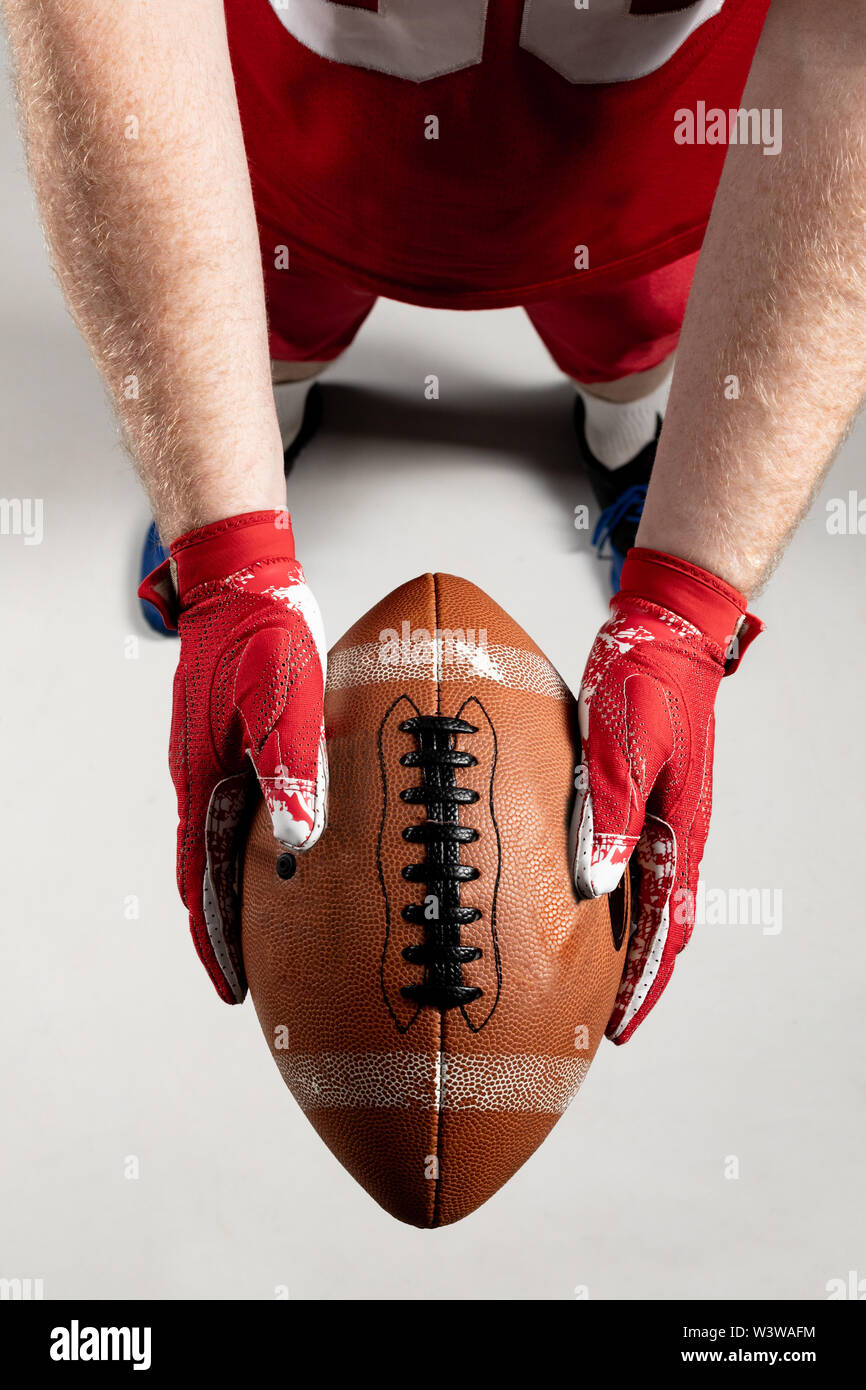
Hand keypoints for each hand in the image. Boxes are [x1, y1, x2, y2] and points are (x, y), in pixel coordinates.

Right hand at [139, 509, 326, 1002]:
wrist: (243, 583)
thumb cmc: (264, 635)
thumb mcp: (287, 702)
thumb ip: (292, 770)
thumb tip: (298, 839)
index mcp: (204, 779)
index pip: (203, 878)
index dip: (215, 935)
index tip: (230, 984)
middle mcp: (201, 778)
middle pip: (207, 873)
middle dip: (223, 929)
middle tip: (247, 979)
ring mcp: (213, 762)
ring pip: (221, 846)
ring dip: (235, 894)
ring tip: (262, 937)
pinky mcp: (231, 746)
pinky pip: (235, 813)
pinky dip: (249, 850)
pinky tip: (278, 858)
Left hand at [570, 548, 762, 1042]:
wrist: (664, 630)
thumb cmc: (647, 679)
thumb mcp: (623, 746)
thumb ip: (610, 814)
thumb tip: (598, 885)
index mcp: (679, 828)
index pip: (667, 925)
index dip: (644, 980)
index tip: (619, 1028)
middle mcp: (675, 830)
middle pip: (659, 922)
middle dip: (634, 975)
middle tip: (600, 1021)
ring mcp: (661, 813)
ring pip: (644, 895)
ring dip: (622, 941)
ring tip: (588, 978)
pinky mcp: (641, 793)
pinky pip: (630, 860)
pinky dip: (611, 896)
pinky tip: (582, 900)